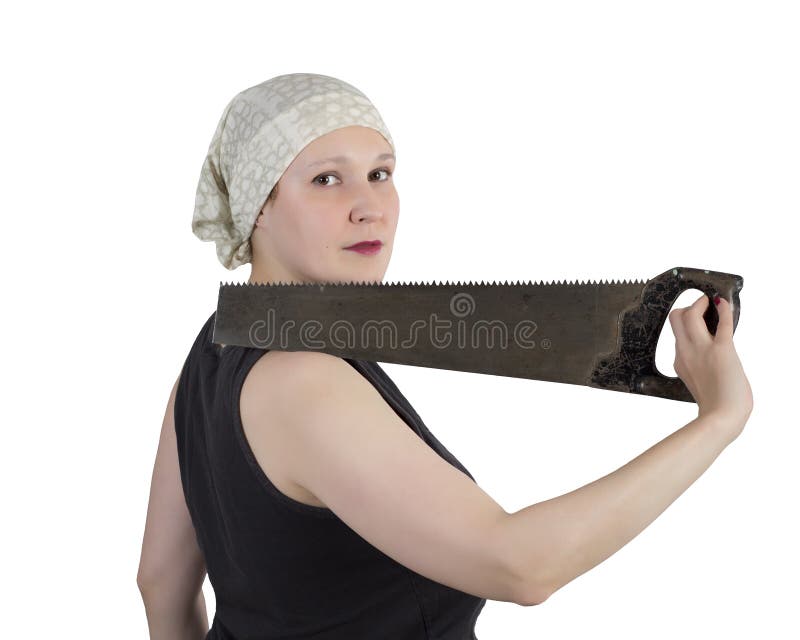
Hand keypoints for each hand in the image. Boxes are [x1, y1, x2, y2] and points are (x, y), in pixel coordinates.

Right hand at [668, 292, 753, 440]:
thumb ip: (696, 367)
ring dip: (700, 304)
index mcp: (680, 361)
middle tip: (701, 307)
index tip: (697, 320)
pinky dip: (724, 310)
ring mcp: (702, 350)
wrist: (722, 417)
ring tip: (709, 303)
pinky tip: (724, 303)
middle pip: (675, 318)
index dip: (686, 324)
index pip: (676, 335)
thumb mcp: (696, 383)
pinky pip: (722, 323)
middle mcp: (686, 352)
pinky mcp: (722, 350)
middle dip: (688, 308)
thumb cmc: (715, 406)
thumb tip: (706, 358)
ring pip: (690, 315)